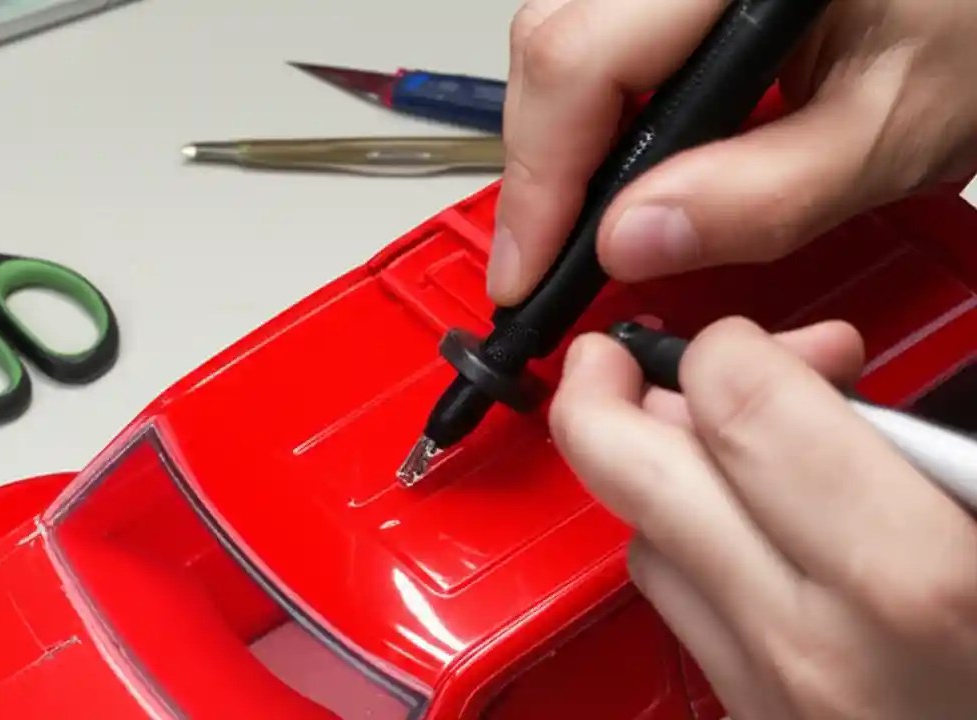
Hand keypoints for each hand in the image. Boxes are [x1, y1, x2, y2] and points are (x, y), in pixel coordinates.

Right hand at [491, 0, 976, 304]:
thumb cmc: (976, 36)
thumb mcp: (890, 132)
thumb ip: (763, 196)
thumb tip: (630, 241)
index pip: (584, 59)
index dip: (539, 179)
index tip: (528, 273)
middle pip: (552, 42)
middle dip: (536, 168)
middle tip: (542, 265)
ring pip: (560, 37)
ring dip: (555, 142)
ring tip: (574, 227)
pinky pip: (599, 36)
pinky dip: (588, 115)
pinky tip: (610, 172)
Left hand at [549, 317, 976, 718]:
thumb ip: (926, 452)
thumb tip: (823, 373)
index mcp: (914, 582)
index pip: (741, 409)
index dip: (734, 345)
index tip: (761, 341)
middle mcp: (815, 644)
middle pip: (633, 477)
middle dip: (604, 395)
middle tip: (615, 360)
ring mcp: (774, 698)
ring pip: (645, 544)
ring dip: (653, 475)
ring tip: (710, 437)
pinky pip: (684, 614)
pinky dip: (688, 547)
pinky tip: (745, 525)